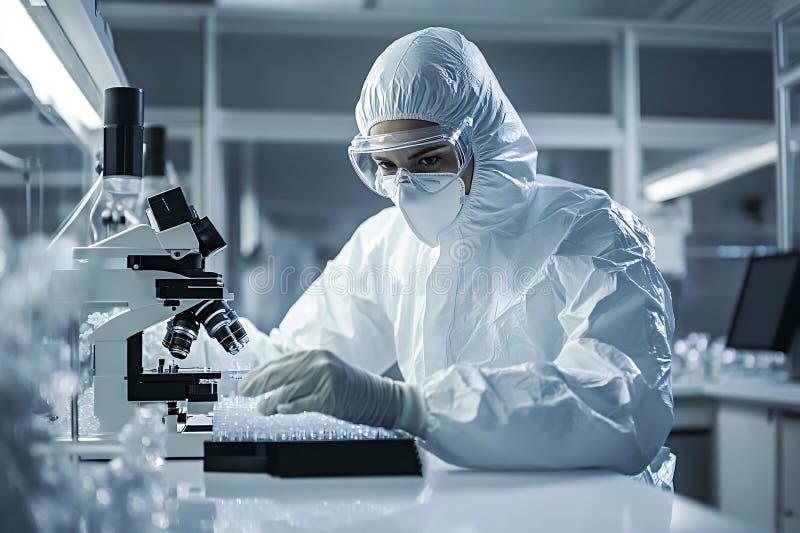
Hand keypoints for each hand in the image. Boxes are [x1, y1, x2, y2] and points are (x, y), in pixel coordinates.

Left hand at [238, 349, 426, 435]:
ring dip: (269, 401)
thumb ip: (300, 374)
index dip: (258, 374)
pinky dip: (289, 407)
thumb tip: (267, 384)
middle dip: (257, 385)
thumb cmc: (349, 387)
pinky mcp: (330, 397)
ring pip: (287, 390)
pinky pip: (302, 404)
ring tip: (261, 409)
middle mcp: (318, 363)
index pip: (278, 363)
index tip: (245, 384)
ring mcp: (324, 379)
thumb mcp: (324, 372)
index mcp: (314, 354)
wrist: (379, 397)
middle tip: (244, 393)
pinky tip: (279, 409)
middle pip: (278, 374)